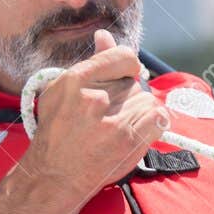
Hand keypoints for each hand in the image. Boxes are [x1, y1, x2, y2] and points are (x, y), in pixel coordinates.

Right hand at [21, 32, 167, 211]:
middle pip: (134, 82)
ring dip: (138, 113)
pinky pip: (159, 117)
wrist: (54, 177)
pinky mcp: (128, 139)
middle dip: (127, 97)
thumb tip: (105, 36)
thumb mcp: (63, 93)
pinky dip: (154, 125)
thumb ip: (90, 64)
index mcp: (74, 79)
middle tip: (107, 117)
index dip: (128, 68)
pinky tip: (137, 133)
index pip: (123, 56)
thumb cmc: (57, 134)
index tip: (123, 79)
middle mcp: (93, 96)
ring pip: (146, 100)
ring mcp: (112, 118)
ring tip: (116, 129)